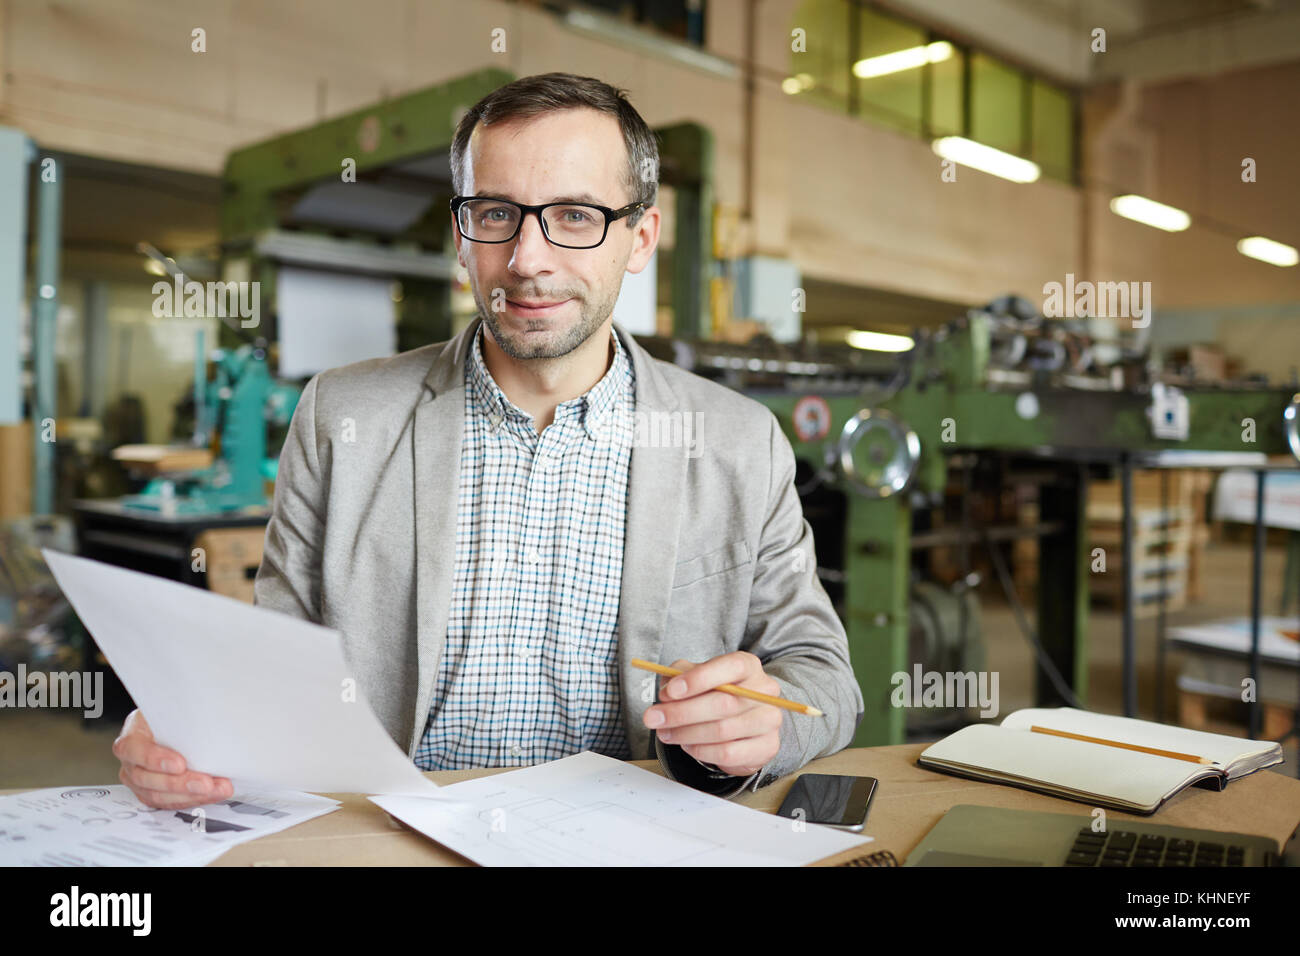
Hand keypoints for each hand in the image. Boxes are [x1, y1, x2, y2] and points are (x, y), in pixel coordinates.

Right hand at [113, 709, 232, 808]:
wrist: (176, 726)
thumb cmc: (176, 717)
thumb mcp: (176, 711)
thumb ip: (185, 719)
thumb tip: (210, 722)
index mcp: (133, 734)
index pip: (134, 748)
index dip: (155, 759)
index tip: (180, 764)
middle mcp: (131, 760)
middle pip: (147, 778)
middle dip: (180, 783)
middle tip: (207, 783)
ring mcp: (139, 780)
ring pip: (158, 795)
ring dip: (191, 795)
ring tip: (218, 789)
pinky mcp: (152, 793)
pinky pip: (169, 802)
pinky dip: (193, 799)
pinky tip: (212, 794)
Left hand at [642, 651, 782, 776]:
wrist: (745, 724)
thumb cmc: (718, 694)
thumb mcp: (698, 677)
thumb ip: (680, 676)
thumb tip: (667, 689)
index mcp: (748, 666)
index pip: (730, 667)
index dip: (698, 679)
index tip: (669, 692)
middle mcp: (765, 691)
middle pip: (723, 703)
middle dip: (682, 712)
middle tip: (653, 718)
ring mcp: (769, 720)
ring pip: (722, 731)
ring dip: (686, 734)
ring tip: (666, 733)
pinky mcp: (767, 746)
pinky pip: (728, 753)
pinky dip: (701, 751)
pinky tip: (687, 745)